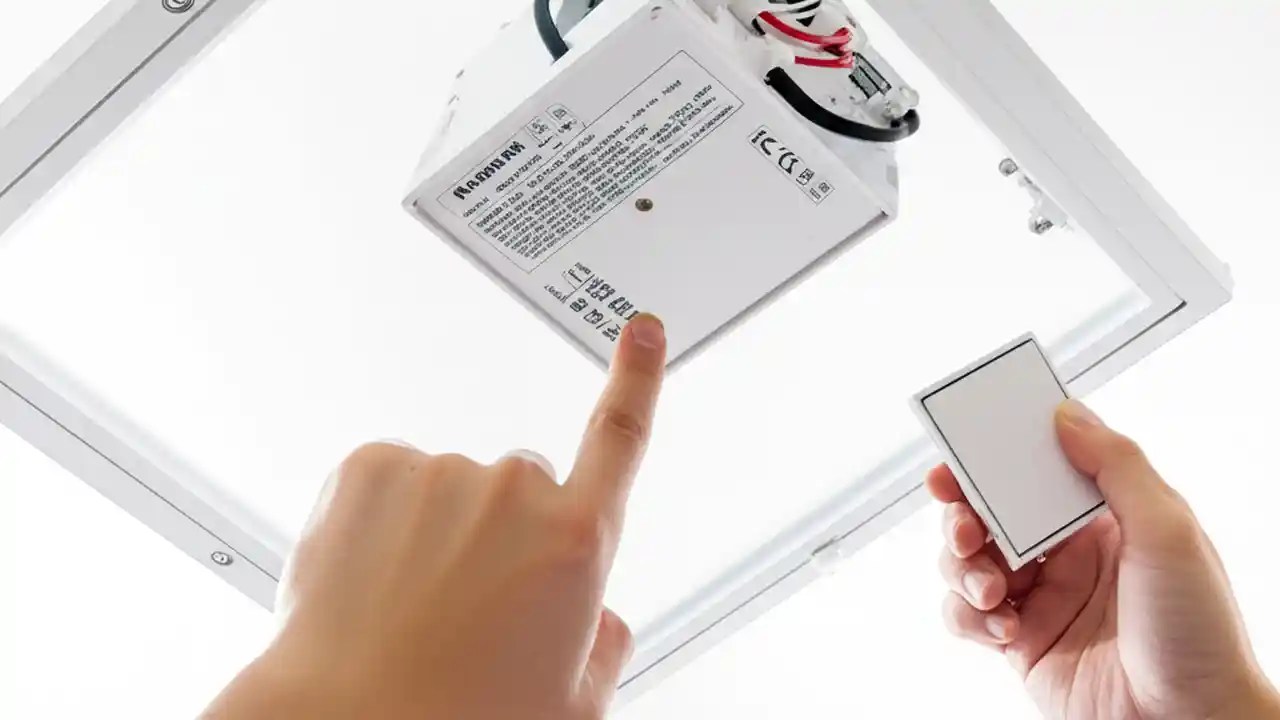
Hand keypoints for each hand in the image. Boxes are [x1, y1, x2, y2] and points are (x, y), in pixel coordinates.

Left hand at [202, 314, 667, 719]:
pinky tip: (377, 576)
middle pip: (525, 485)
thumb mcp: (568, 704)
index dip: (637, 377)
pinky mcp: (372, 467)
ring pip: (453, 489)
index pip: (622, 436)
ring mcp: (441, 473)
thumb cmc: (456, 718)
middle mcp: (515, 492)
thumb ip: (603, 648)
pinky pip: (395, 477)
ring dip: (439, 528)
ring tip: (413, 605)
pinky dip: (386, 517)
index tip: (642, 332)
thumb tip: (602, 622)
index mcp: (575, 541)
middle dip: (507, 528)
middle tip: (472, 603)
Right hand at [931, 399, 1279, 719]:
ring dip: (962, 568)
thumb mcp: (1169, 530)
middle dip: (962, 512)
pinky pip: (965, 615)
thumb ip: (1116, 465)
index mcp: (1102, 519)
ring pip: (966, 561)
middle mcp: (1066, 554)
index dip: (993, 458)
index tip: (960, 452)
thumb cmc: (1198, 632)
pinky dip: (967, 616)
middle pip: (988, 513)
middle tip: (960, 523)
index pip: (1035, 470)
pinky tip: (999, 626)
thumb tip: (1065, 413)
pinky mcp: (1019, 643)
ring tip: (988, 590)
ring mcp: (1040, 598)